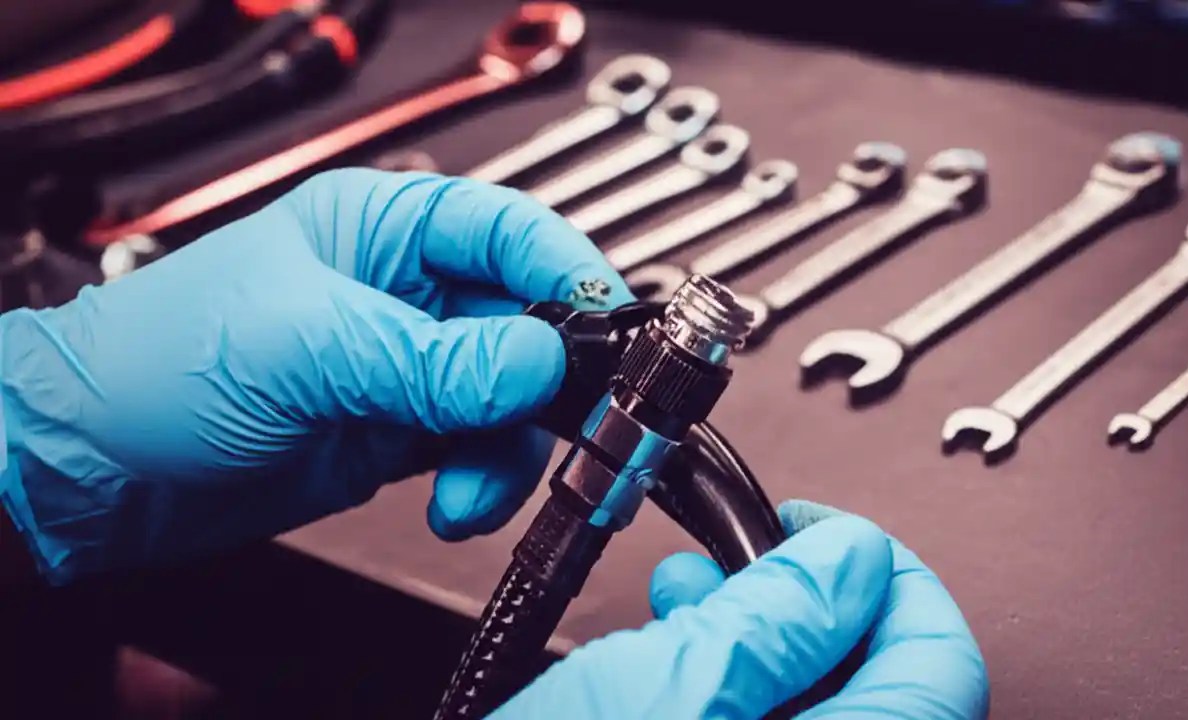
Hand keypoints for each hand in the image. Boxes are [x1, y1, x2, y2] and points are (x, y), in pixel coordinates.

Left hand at [0, 169, 631, 583]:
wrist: (96, 472)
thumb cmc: (157, 364)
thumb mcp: (305, 346)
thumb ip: (432, 358)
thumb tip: (537, 361)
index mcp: (384, 230)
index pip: (507, 230)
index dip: (566, 271)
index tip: (605, 324)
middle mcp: (408, 294)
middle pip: (527, 322)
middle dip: (546, 382)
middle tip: (563, 425)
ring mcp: (409, 367)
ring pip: (512, 400)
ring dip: (508, 450)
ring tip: (471, 488)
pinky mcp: (401, 432)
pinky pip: (480, 451)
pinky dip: (483, 484)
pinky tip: (454, 504)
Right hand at [495, 500, 989, 718]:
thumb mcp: (661, 694)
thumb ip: (774, 620)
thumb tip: (851, 558)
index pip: (942, 668)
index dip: (894, 577)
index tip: (833, 538)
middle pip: (885, 687)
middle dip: (814, 600)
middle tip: (759, 555)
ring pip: (820, 713)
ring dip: (765, 637)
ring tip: (695, 594)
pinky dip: (730, 686)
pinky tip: (675, 649)